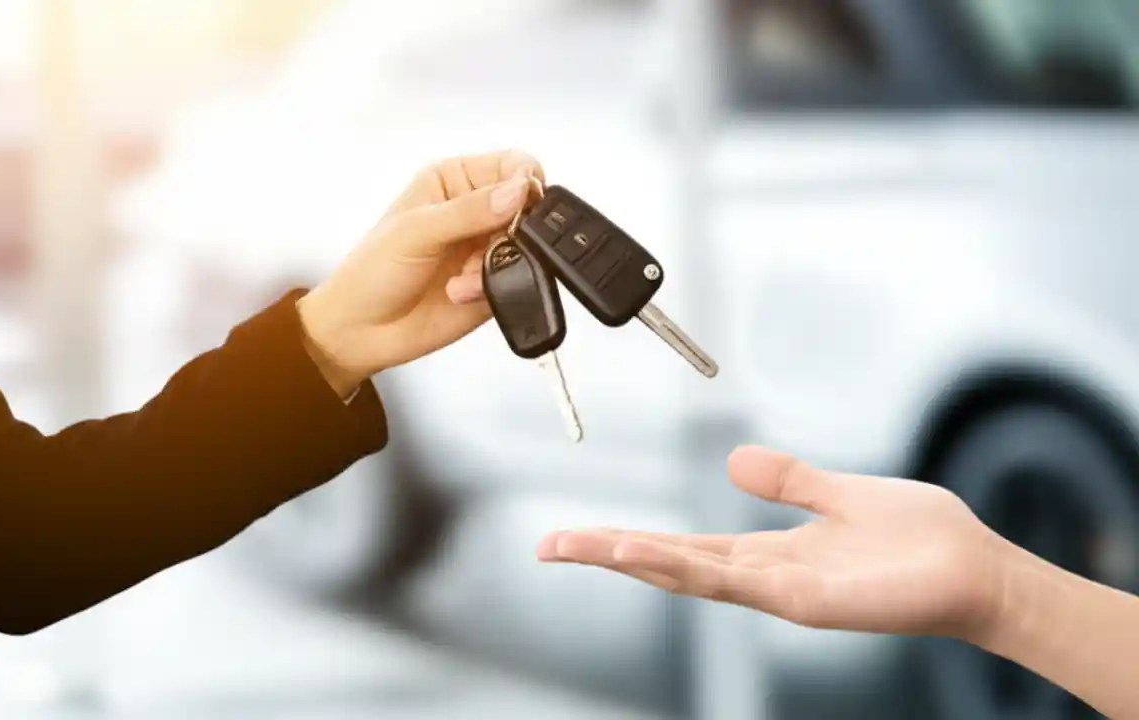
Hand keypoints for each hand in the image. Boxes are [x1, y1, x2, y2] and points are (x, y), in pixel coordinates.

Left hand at [296, 151, 543, 396]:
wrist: (360, 331)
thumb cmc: (372, 272)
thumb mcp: (415, 230)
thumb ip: (468, 211)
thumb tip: (518, 191)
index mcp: (454, 180)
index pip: (511, 164)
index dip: (524, 181)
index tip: (520, 204)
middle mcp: (475, 211)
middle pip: (528, 207)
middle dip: (513, 232)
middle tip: (484, 249)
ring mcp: (487, 249)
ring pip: (528, 247)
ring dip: (497, 265)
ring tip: (460, 281)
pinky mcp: (494, 284)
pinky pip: (520, 280)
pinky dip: (495, 288)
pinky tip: (460, 293)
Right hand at [539, 445, 1010, 642]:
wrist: (978, 568)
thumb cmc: (921, 537)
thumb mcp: (840, 493)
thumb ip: (789, 480)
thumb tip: (732, 460)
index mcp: (770, 552)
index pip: (683, 549)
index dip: (629, 542)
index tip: (581, 536)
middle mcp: (765, 577)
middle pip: (668, 566)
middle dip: (606, 555)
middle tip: (546, 545)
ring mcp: (780, 592)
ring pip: (688, 575)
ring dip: (632, 559)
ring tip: (581, 546)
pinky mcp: (804, 598)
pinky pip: (732, 580)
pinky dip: (683, 568)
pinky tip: (647, 555)